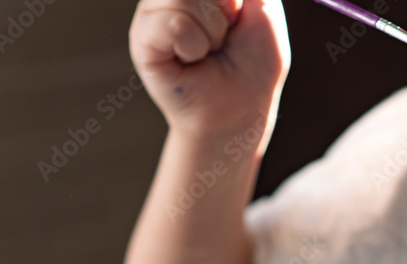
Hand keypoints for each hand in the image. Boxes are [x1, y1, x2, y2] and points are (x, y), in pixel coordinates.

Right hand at [129, 0, 289, 139]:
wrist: (242, 110)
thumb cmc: (253, 64)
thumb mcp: (264, 9)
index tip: (237, 12)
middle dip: (227, 6)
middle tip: (227, 33)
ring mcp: (152, 13)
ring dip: (214, 29)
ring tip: (211, 49)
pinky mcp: (142, 39)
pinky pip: (173, 22)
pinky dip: (195, 44)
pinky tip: (194, 59)